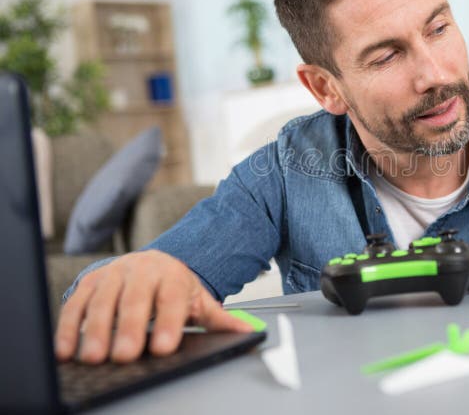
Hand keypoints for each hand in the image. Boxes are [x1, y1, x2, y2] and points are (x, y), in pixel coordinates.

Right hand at [55, 250, 253, 363]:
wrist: (151, 262)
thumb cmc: (175, 288)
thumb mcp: (199, 301)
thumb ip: (221, 319)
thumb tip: (251, 333)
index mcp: (172, 276)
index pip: (171, 300)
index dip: (167, 323)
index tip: (164, 348)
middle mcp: (141, 271)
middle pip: (135, 301)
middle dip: (129, 329)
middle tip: (125, 356)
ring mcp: (113, 275)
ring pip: (103, 302)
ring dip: (96, 330)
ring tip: (94, 357)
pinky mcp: (89, 282)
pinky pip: (75, 303)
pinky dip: (67, 326)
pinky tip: (65, 350)